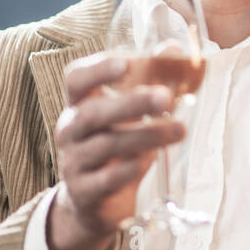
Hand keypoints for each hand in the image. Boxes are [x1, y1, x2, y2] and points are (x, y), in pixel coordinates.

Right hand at [48, 52, 185, 249]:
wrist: (96, 201)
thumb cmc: (118, 144)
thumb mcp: (132, 114)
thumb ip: (151, 80)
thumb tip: (173, 48)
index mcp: (79, 104)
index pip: (75, 79)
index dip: (96, 69)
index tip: (125, 63)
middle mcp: (70, 131)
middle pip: (92, 112)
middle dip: (131, 103)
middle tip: (166, 97)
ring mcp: (73, 163)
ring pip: (105, 145)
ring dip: (145, 135)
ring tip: (179, 130)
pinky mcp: (84, 193)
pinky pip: (105, 180)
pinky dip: (128, 169)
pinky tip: (149, 161)